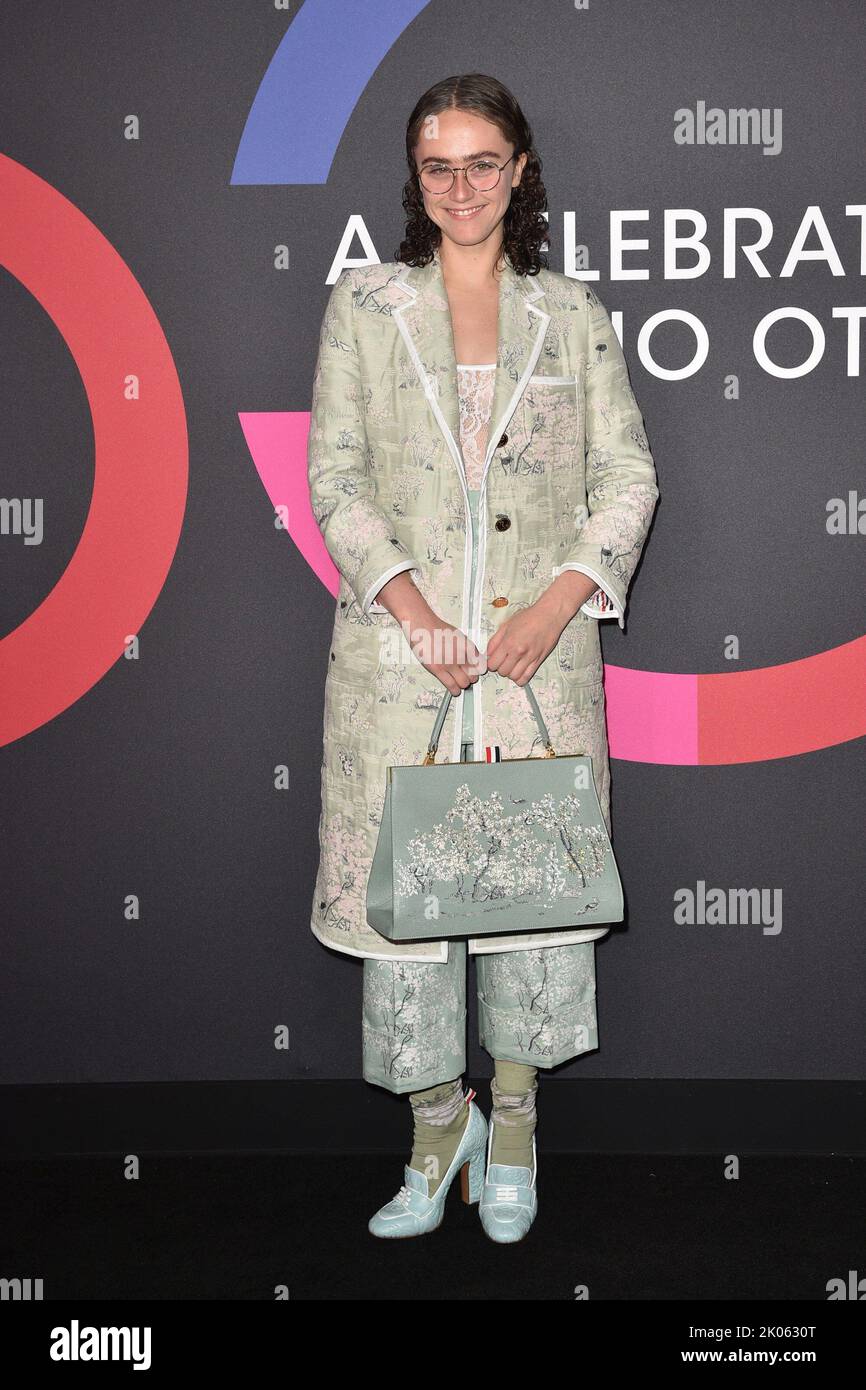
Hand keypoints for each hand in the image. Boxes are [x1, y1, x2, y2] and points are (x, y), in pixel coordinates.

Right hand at [372, 572, 484, 695]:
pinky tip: (454, 690)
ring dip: (462, 685)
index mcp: (467, 647)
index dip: (477, 671)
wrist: (422, 625)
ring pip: (464, 683)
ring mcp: (450, 663)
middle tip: (464, 678)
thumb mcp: (458, 635)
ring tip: (458, 684)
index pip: (480, 665)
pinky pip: (451, 685)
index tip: (473, 672)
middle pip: (474, 676)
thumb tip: (474, 660)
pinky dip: (455, 690)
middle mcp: (461, 655)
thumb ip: (467, 648)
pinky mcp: (438, 669)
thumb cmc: (437, 629)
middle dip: (470, 679)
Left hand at [485, 583, 585, 684]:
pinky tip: (519, 672)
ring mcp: (529, 658)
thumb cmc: (529, 617)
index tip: (494, 660)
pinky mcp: (539, 661)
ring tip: (512, 665)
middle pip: (502, 672)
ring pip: (514, 677)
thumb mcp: (506, 624)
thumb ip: (495, 640)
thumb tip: (488, 654)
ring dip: (510, 673)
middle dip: (500, 668)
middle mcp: (518, 652)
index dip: (491, 663)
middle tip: (503, 661)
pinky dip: (521, 678)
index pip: (493, 664)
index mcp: (508, 642)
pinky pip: (527, 677)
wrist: (549, 615)